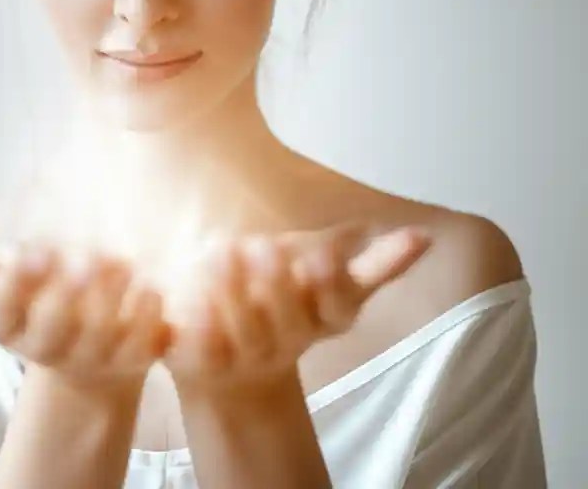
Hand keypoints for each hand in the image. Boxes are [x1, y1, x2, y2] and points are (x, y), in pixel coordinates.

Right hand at [0, 247, 168, 388]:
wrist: (87, 361)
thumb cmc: (34, 307)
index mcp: (4, 327)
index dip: (15, 285)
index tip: (31, 250)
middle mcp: (45, 349)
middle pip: (51, 327)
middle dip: (66, 292)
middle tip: (84, 255)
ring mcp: (91, 359)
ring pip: (101, 335)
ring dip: (111, 301)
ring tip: (121, 263)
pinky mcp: (134, 362)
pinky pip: (145, 346)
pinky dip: (152, 320)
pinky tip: (156, 289)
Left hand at [162, 225, 432, 391]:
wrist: (226, 373)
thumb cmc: (283, 311)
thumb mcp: (329, 288)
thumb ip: (376, 265)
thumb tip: (424, 236)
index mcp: (318, 324)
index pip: (336, 309)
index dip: (329, 285)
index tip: (321, 254)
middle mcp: (283, 345)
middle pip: (287, 323)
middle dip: (277, 285)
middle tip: (263, 244)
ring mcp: (241, 359)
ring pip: (241, 334)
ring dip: (232, 294)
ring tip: (221, 250)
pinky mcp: (197, 363)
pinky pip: (195, 350)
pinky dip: (191, 327)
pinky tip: (184, 297)